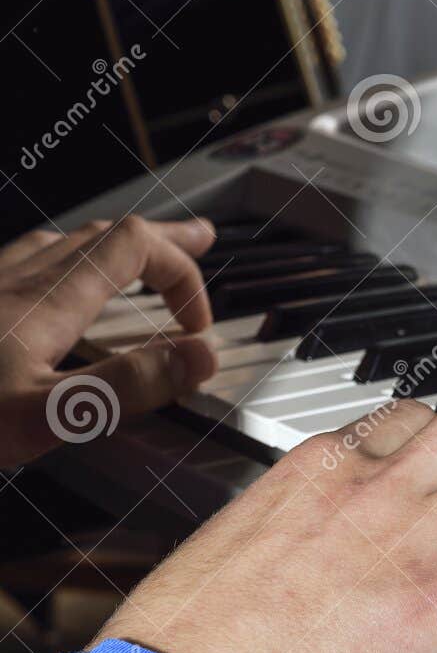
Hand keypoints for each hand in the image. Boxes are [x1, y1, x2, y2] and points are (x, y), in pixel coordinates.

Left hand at [0, 217, 216, 466]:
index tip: (197, 325)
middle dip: (162, 241)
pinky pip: (27, 258)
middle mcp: (21, 277)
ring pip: (65, 242)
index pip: (137, 248)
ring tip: (138, 251)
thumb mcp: (41, 417)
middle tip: (200, 240)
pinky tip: (50, 279)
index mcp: (49, 300)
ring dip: (114, 244)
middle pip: (107, 235)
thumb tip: (199, 358)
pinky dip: (64, 258)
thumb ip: (123, 387)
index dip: (180, 274)